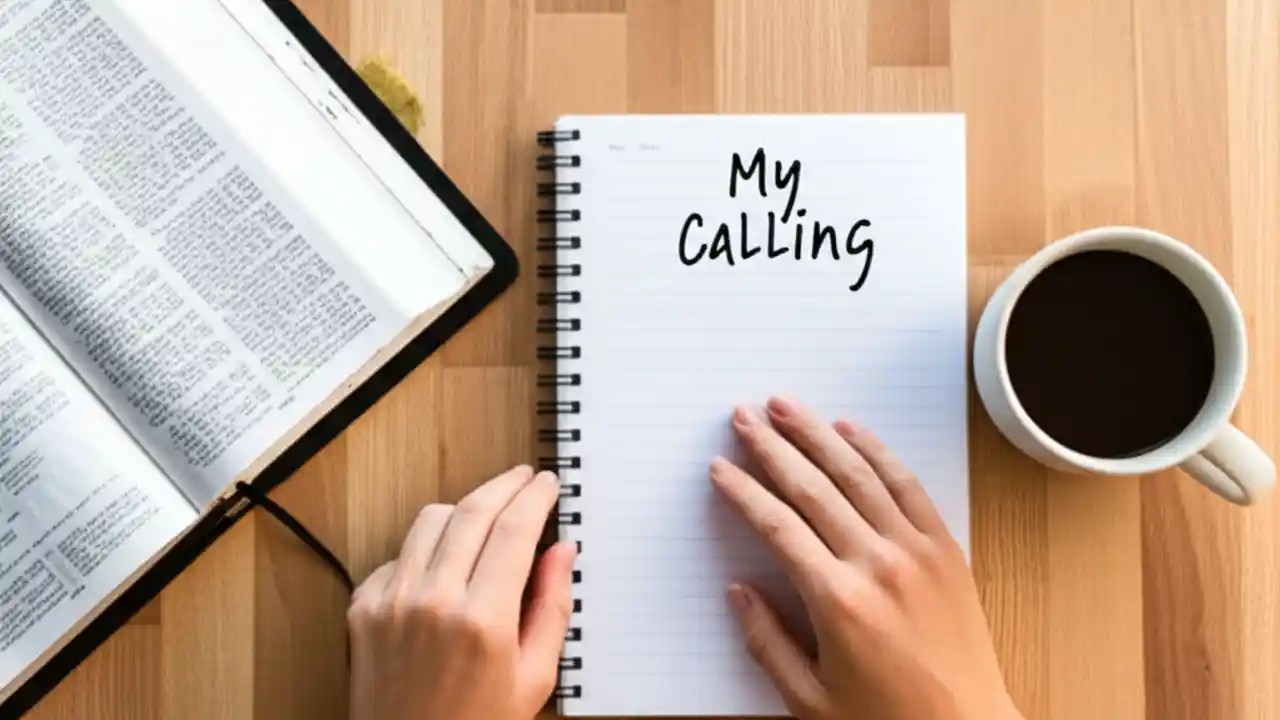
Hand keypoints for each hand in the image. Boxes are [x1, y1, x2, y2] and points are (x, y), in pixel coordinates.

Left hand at [348, 466, 576, 719]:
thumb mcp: (534, 677)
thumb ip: (552, 607)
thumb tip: (561, 552)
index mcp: (483, 620)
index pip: (515, 530)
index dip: (536, 497)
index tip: (547, 484)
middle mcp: (433, 602)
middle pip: (473, 510)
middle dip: (504, 485)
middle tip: (523, 479)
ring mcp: (391, 602)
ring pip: (430, 520)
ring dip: (464, 509)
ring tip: (486, 517)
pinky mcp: (364, 608)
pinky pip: (399, 554)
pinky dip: (425, 549)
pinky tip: (445, 565)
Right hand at [711, 396, 1020, 719]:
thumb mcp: (811, 700)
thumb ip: (768, 641)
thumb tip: (739, 592)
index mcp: (837, 601)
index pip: (777, 525)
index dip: (743, 491)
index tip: (722, 468)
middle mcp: (877, 565)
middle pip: (811, 487)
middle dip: (771, 447)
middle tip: (744, 417)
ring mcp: (916, 552)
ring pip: (858, 474)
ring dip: (818, 434)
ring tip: (787, 406)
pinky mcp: (945, 550)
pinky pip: (908, 487)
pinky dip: (878, 452)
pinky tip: (853, 430)